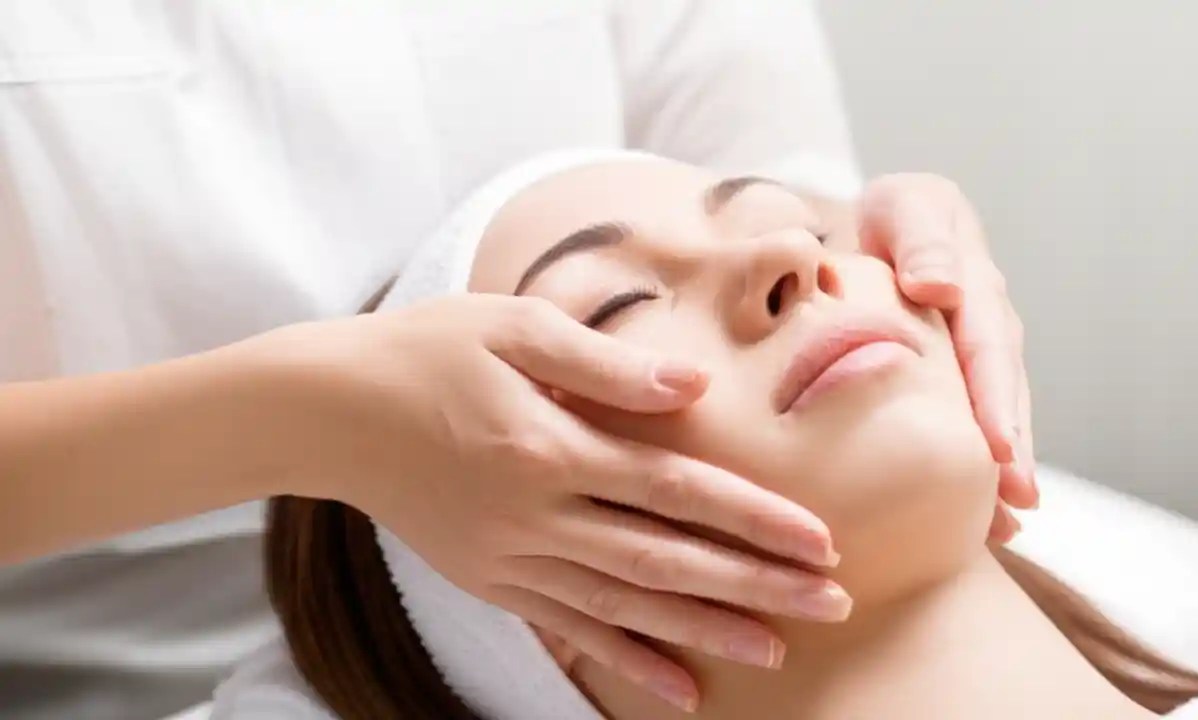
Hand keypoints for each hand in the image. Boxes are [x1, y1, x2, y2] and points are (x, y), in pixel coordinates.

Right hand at [268, 294, 851, 711]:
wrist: (328, 410)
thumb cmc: (427, 350)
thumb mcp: (512, 327)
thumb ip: (604, 363)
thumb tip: (690, 388)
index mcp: (547, 446)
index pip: (673, 490)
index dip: (751, 517)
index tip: (820, 541)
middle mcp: (533, 515)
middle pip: (664, 558)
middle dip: (753, 585)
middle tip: (832, 604)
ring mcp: (508, 557)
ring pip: (624, 605)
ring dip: (703, 631)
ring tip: (775, 652)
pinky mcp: (489, 578)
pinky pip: (567, 628)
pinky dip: (624, 659)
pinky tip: (677, 688)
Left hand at [854, 174, 1037, 542]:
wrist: (883, 225)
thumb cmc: (889, 216)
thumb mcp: (902, 205)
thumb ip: (922, 240)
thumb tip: (942, 288)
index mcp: (974, 283)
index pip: (986, 347)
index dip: (994, 399)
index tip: (1000, 449)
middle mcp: (987, 323)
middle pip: (1003, 390)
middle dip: (1013, 446)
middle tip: (1017, 499)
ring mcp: (979, 352)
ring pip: (996, 412)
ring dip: (1005, 465)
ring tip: (1007, 518)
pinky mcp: (964, 375)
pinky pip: (976, 420)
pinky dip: (981, 465)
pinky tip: (984, 515)